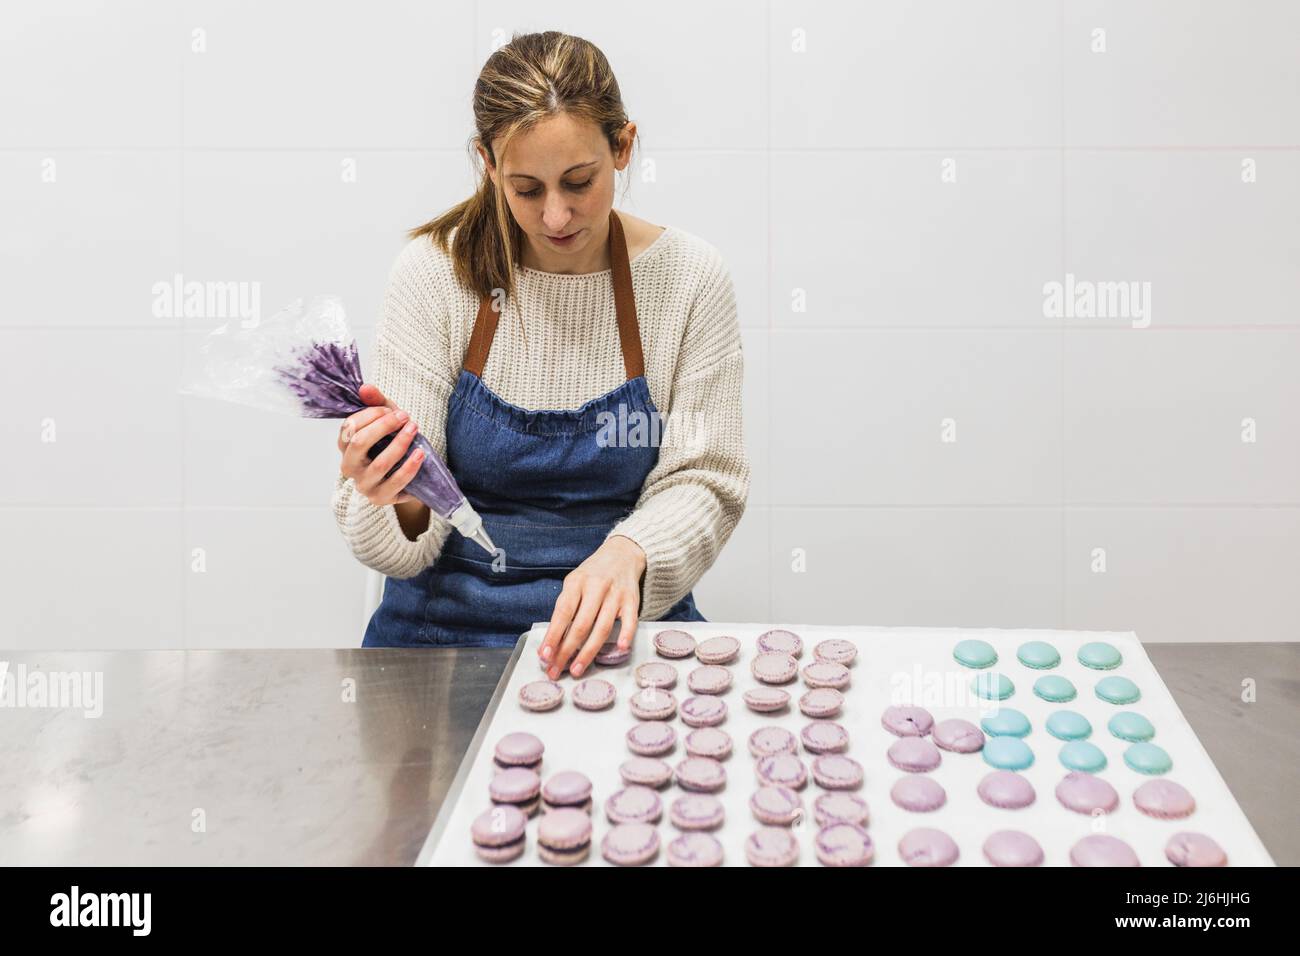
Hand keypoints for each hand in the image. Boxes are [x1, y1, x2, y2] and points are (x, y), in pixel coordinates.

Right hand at [338, 384, 424, 506]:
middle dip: (384, 426)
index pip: (350, 426)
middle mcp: (349, 466)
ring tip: (414, 430)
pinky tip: (420, 454)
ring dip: (400, 444)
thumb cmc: (392, 443)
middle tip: (405, 417)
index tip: (391, 410)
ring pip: (380, 463)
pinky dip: (410, 466)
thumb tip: (365, 388)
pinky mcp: (381, 498)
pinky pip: (396, 482)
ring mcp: (364, 484)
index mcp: (345, 446)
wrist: (409, 475)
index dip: (371, 414)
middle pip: (360, 443)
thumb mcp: (386, 420)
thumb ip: (376, 403)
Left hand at [538, 535, 645, 679]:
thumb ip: (565, 608)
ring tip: (577, 669)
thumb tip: (552, 642)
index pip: (562, 613)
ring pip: (602, 627)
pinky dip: (626, 634)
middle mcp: (596, 588)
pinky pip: (630, 620)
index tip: (545, 655)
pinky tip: (620, 649)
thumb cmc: (592, 575)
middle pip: (581, 625)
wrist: (622, 554)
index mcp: (576, 583)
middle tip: (556, 670)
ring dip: (588, 652)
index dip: (553, 635)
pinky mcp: (632, 600)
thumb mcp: (574, 583)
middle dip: (567, 651)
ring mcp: (615, 594)